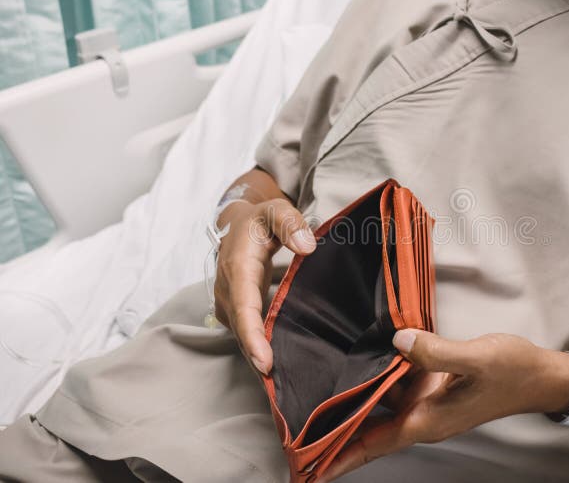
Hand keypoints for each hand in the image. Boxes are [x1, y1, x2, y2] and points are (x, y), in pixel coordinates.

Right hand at [213, 198, 315, 373]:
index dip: (252, 337)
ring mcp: (230, 304)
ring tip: (285, 389)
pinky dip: (261, 351)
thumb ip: (290, 223)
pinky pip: (248, 335)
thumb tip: (307, 247)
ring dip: (260, 360)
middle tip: (283, 392)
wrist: (236, 224)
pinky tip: (281, 371)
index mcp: (238, 268)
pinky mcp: (237, 311)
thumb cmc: (259, 219)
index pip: (244, 307)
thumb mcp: (275, 210)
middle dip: (259, 361)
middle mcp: (228, 291)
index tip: (265, 363)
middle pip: (243, 333)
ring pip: (244, 338)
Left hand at [321, 330, 568, 480]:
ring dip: (351, 400)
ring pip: (378, 403)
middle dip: (333, 430)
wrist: (540, 374)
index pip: (373, 444)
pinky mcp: (431, 383)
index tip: (306, 469)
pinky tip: (355, 362)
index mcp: (427, 419)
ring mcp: (425, 399)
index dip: (339, 456)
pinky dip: (374, 377)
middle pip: (368, 428)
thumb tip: (397, 339)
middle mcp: (421, 414)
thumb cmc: (512, 372)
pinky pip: (394, 383)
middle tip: (293, 427)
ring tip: (312, 392)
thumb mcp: (475, 359)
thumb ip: (435, 351)